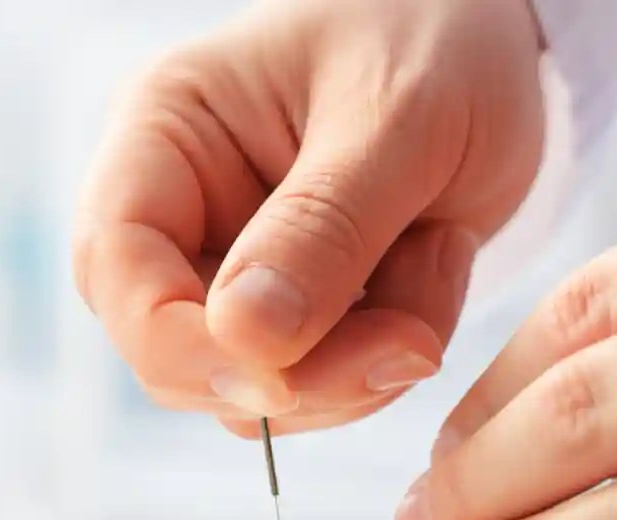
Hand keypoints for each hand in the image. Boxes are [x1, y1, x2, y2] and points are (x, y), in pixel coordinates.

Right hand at [73, 0, 543, 435]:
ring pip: (254, 388)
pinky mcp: (296, 307)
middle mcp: (182, 208)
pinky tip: (438, 264)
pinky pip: (320, 385)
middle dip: (298, 374)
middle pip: (175, 351)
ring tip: (441, 254)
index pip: (116, 267)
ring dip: (361, 365)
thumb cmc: (435, 35)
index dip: (181, 346)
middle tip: (412, 339)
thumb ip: (322, 228)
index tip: (285, 382)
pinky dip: (389, 357)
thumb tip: (247, 340)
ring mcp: (235, 266)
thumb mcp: (394, 116)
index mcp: (165, 133)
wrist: (500, 38)